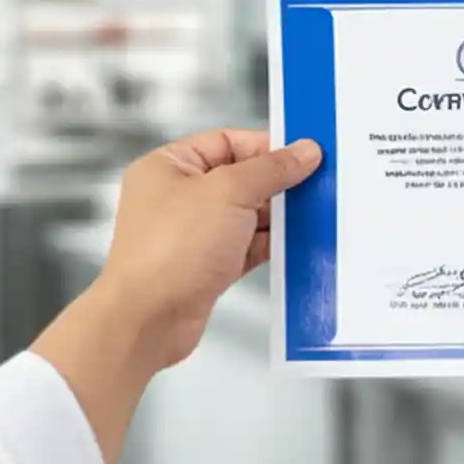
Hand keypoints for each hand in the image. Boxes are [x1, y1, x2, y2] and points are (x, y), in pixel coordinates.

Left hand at [98, 129, 321, 368]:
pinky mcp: (208, 266)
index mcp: (169, 166)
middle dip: (277, 184)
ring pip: (248, 215)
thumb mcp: (229, 193)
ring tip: (310, 215)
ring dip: (278, 217)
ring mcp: (193, 234)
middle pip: (242, 178)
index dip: (267, 146)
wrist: (149, 320)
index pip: (227, 142)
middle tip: (314, 185)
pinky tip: (294, 243)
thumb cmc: (168, 252)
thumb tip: (303, 151)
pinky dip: (271, 244)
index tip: (303, 153)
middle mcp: (178, 197)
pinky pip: (248, 246)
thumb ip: (271, 169)